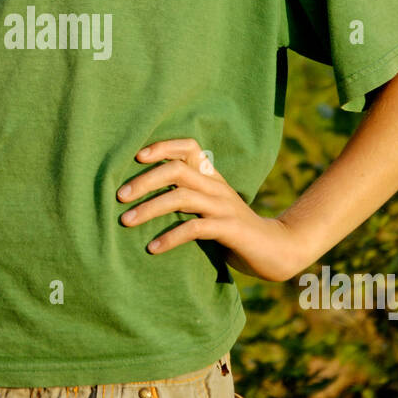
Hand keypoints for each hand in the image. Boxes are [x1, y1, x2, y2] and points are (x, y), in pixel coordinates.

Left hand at [116, 137, 307, 281]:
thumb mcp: (210, 210)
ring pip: (182, 197)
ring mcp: (224, 207)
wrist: (278, 250)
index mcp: (212, 178)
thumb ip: (187, 201)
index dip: (163, 146)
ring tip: (126, 221)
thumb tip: (145, 201)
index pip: (189, 148)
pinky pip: (195, 228)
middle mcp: (217, 187)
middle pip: (177, 170)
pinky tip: (153, 248)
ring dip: (150, 208)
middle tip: (119, 196)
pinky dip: (170, 237)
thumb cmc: (235, 231)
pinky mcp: (230, 229)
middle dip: (144, 180)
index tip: (136, 156)